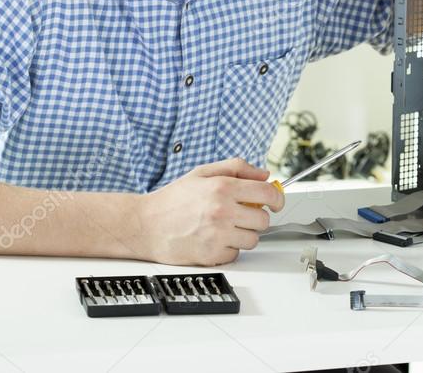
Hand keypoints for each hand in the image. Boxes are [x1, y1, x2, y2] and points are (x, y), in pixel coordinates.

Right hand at [135, 157, 284, 265]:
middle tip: (241, 214)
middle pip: (263, 220)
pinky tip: (213, 239)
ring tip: (224, 227)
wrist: (144, 225)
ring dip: (243, 234)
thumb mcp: (201, 173)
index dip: (277, 198)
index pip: (267, 194)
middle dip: (256, 217)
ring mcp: (218, 235)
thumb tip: (263, 175)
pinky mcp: (212, 255)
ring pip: (253, 240)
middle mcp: (222, 211)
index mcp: (222, 187)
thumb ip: (236, 168)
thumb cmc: (171, 200)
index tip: (276, 202)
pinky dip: (229, 249)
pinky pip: (236, 254)